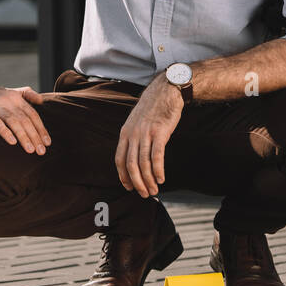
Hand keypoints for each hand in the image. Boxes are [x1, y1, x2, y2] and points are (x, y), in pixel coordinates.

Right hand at [0, 84, 51, 154]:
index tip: (47, 143)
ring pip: (14, 122)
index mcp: (16, 97)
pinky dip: (5, 132)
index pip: (32, 114)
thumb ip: (24, 95)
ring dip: (24, 137)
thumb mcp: (7, 92)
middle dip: (35, 136)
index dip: (41, 128)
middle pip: (25, 119)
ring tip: (30, 150)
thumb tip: (41, 101)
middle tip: (41, 151)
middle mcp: (8, 100)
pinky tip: (12, 142)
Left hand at [114, 77, 182, 197]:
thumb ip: (133, 137)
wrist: (166, 91)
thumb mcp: (136, 122)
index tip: (129, 187)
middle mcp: (133, 134)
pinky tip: (161, 179)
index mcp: (125, 133)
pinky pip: (157, 156)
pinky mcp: (160, 133)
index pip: (119, 160)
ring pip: (143, 163)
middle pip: (131, 165)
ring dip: (148, 180)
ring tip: (154, 190)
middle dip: (137, 183)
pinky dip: (158, 170)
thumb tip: (134, 156)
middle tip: (144, 194)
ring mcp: (145, 133)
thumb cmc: (153, 109)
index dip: (123, 176)